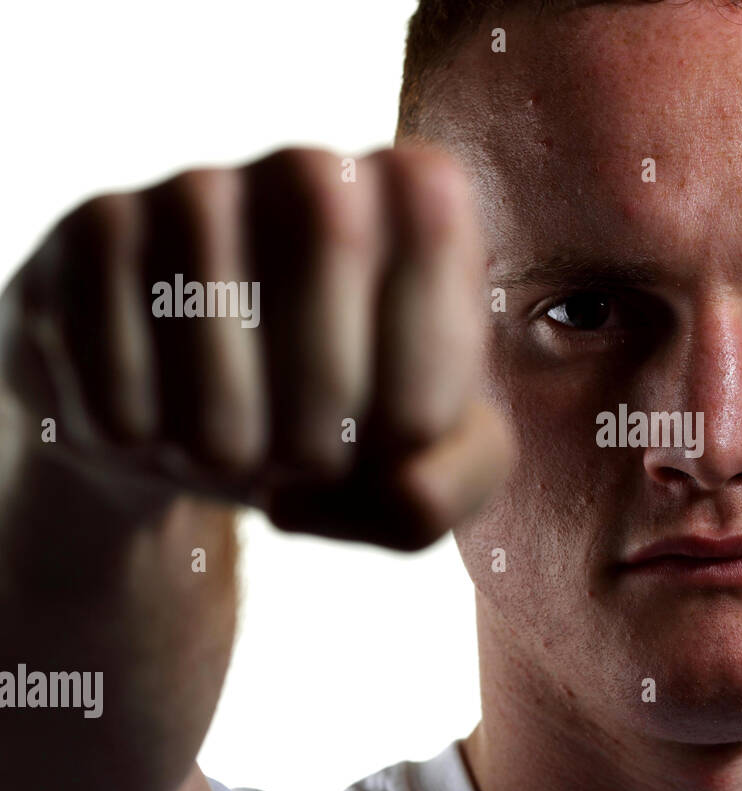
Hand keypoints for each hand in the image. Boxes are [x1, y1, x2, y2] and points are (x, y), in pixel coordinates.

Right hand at [0, 146, 512, 549]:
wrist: (197, 441)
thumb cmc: (339, 434)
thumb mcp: (422, 470)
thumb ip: (456, 482)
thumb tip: (401, 486)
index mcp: (420, 200)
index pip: (435, 230)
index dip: (417, 366)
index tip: (400, 440)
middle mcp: (313, 166)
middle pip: (333, 238)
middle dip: (325, 397)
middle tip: (312, 464)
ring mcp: (197, 189)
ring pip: (209, 300)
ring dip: (228, 434)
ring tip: (235, 452)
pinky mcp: (98, 228)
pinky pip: (115, 339)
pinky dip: (141, 430)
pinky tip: (156, 428)